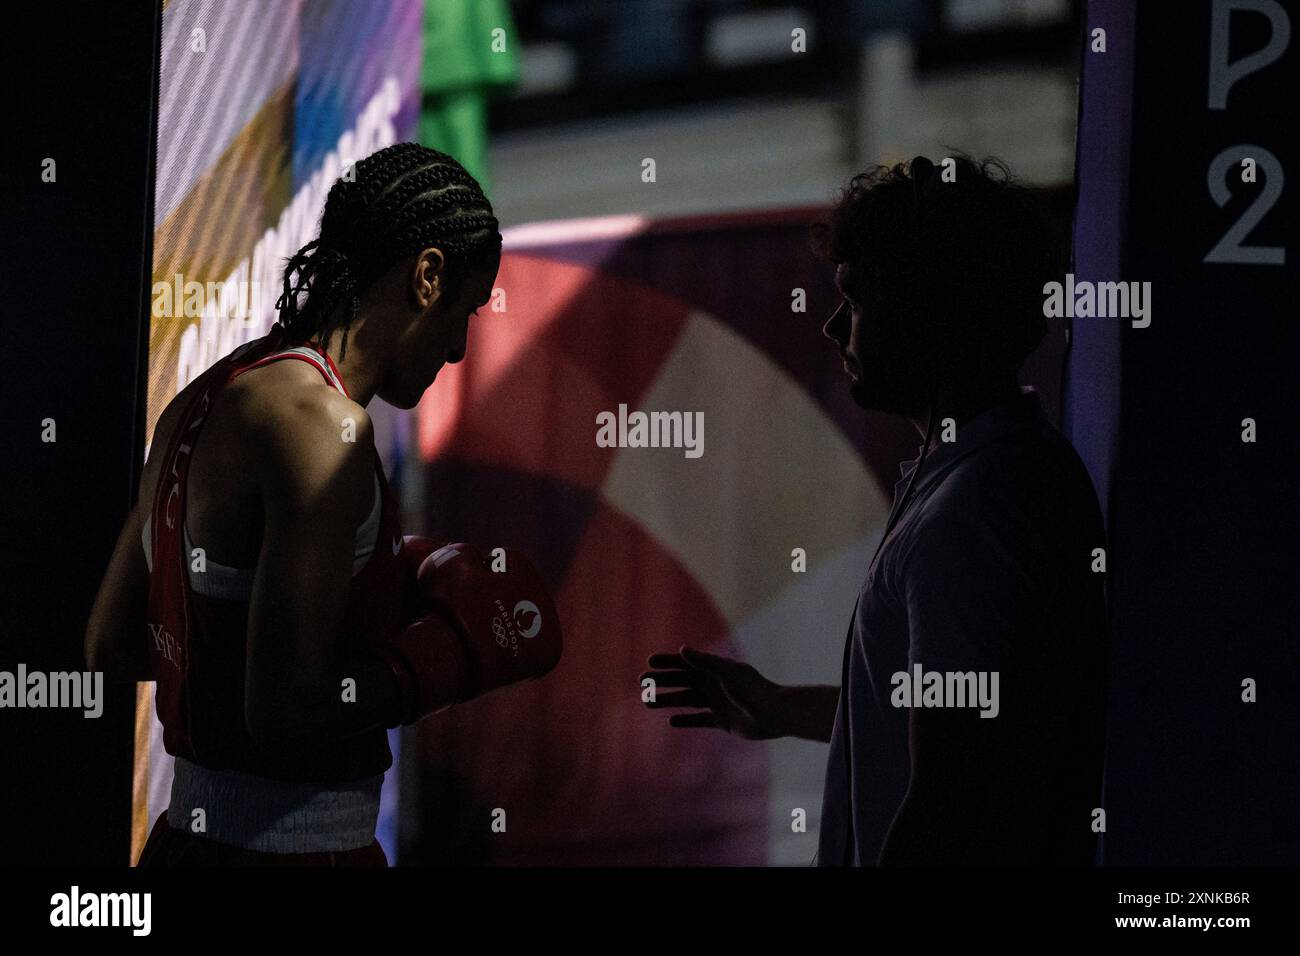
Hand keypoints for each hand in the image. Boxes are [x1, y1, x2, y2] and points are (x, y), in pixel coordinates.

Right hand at [640, 645, 786, 739]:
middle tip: (641, 682)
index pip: (687, 664)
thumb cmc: (754, 689)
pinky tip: (671, 721)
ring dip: (668, 700)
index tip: (649, 662)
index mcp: (716, 670)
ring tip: (647, 702)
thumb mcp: (728, 672)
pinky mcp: (722, 721)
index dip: (668, 663)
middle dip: (662, 681)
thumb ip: (706, 662)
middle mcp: (715, 685)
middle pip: (683, 681)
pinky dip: (686, 720)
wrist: (776, 714)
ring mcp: (718, 703)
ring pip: (687, 700)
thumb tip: (681, 649)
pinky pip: (699, 720)